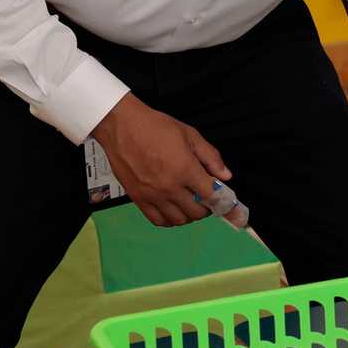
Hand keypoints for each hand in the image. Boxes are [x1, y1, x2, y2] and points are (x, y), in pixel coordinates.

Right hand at [92, 94, 231, 227]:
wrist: (122, 126)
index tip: (225, 201)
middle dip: (206, 207)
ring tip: (189, 203)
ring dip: (189, 215)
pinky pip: (158, 221)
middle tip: (205, 198)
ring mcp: (153, 195)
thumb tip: (225, 175)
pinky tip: (173, 209)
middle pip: (197, 212)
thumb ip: (210, 156)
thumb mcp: (189, 134)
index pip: (211, 196)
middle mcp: (170, 186)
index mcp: (185, 169)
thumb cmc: (154, 127)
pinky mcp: (138, 199)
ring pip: (179, 220)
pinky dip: (169, 220)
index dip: (222, 200)